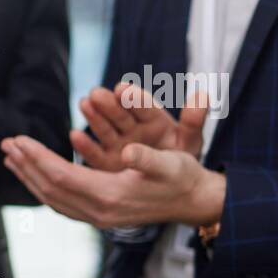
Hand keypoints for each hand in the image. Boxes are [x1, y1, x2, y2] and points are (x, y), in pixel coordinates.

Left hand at [1, 135, 226, 228]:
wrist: (193, 202)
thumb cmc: (183, 177)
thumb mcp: (171, 163)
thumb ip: (148, 158)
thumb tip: (127, 151)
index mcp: (110, 196)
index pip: (61, 176)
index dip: (37, 157)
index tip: (18, 139)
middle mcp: (98, 211)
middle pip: (50, 188)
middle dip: (26, 165)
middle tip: (6, 144)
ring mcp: (97, 217)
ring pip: (52, 198)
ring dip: (30, 177)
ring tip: (11, 158)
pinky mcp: (98, 216)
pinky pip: (61, 202)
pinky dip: (43, 187)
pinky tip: (35, 175)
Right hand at [71, 83, 206, 172]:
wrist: (172, 189)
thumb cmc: (182, 161)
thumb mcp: (191, 142)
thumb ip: (193, 121)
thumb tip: (202, 95)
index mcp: (155, 121)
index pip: (144, 107)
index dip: (135, 99)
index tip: (123, 89)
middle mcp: (133, 130)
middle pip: (120, 114)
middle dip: (108, 104)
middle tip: (96, 94)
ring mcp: (117, 145)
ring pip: (105, 129)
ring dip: (94, 117)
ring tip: (84, 104)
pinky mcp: (105, 162)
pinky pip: (95, 153)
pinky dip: (86, 146)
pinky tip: (75, 136)